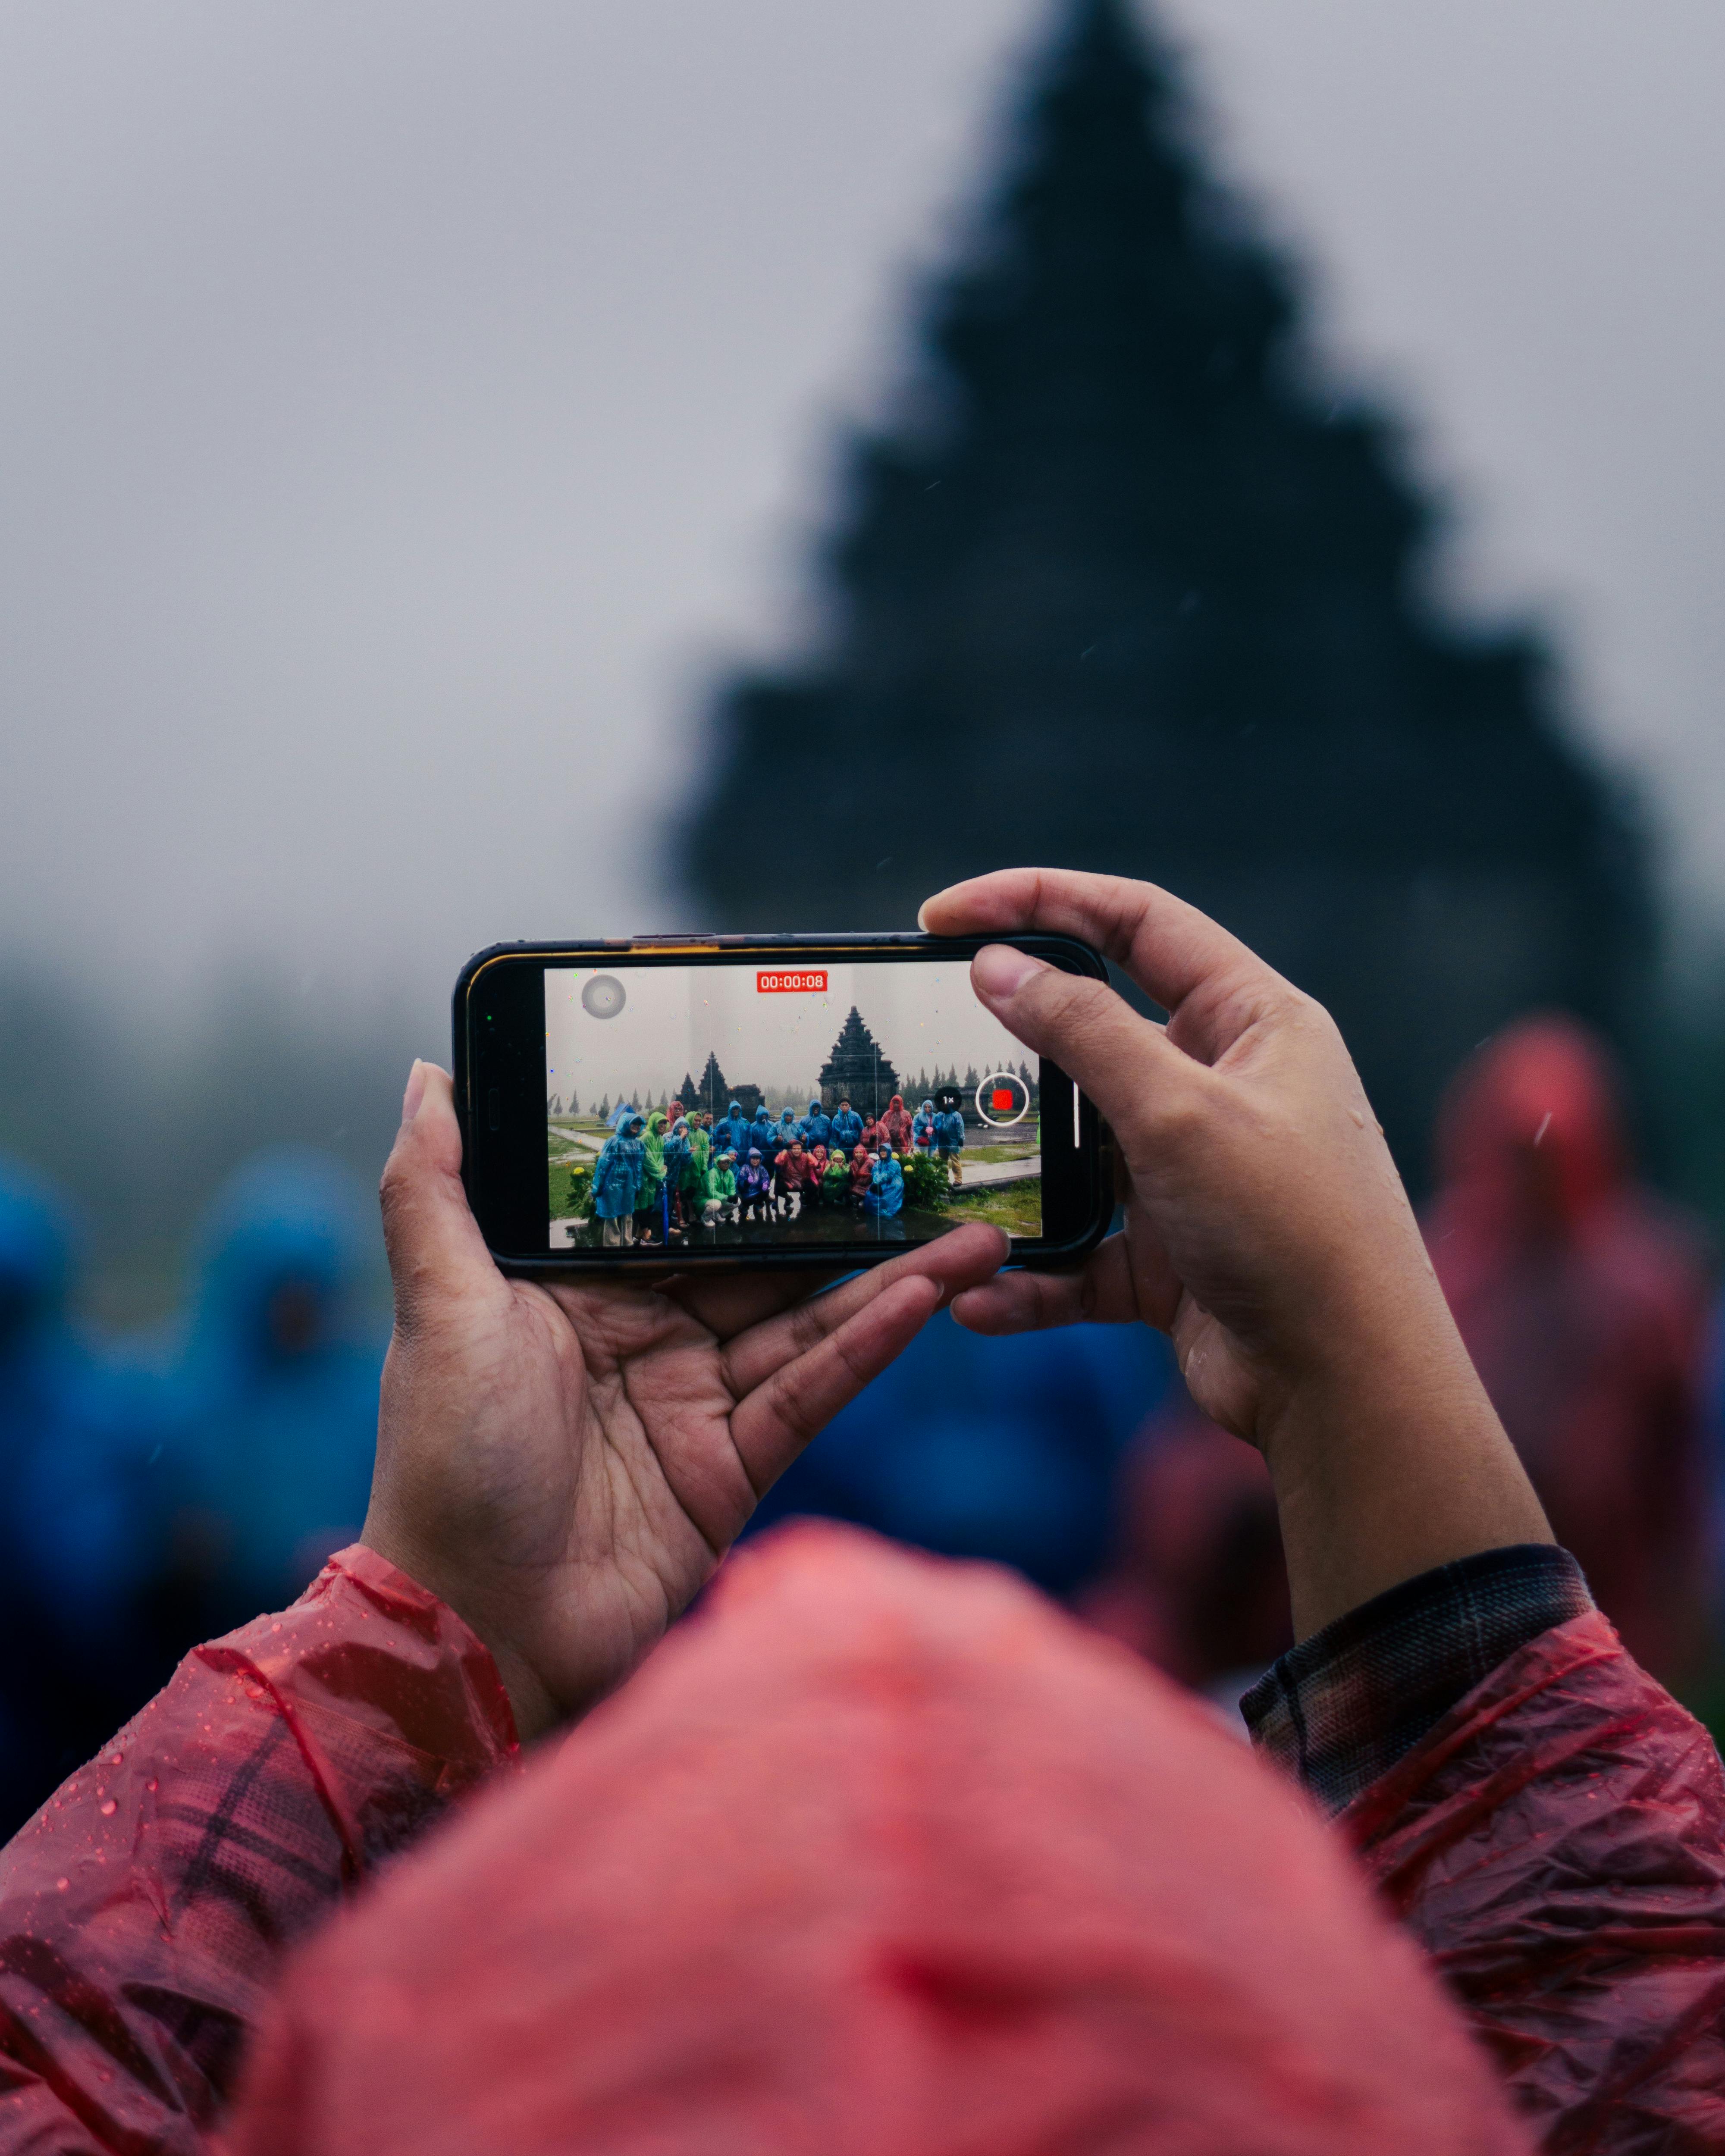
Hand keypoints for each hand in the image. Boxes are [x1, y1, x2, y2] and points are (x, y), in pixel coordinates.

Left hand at [363, 1064, 1007, 1738]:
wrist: (477, 1633)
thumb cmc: (444, 1466)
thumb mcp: (438, 1307)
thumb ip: (435, 1190)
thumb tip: (431, 1074)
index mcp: (575, 1289)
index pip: (674, 1205)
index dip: (742, 1156)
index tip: (810, 1100)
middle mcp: (642, 1336)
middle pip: (761, 1258)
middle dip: (841, 1214)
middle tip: (921, 1160)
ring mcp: (693, 1401)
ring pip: (806, 1321)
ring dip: (889, 1279)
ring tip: (972, 1235)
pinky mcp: (732, 1466)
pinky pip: (810, 1392)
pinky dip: (865, 1347)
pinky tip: (919, 1301)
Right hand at [919, 868, 1549, 1636]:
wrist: (1348, 1388)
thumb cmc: (1294, 1229)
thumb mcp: (1179, 1110)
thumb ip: (1082, 1030)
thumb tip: (997, 964)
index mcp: (1254, 1023)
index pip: (1135, 925)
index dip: (1039, 901)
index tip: (944, 913)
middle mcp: (1226, 1088)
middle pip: (1095, 1034)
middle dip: (1012, 1044)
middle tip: (931, 1044)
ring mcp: (1195, 1175)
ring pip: (1076, 1150)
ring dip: (1013, 1174)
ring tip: (948, 1182)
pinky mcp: (1171, 1258)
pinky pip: (1079, 1251)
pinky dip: (1031, 1276)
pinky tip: (982, 1299)